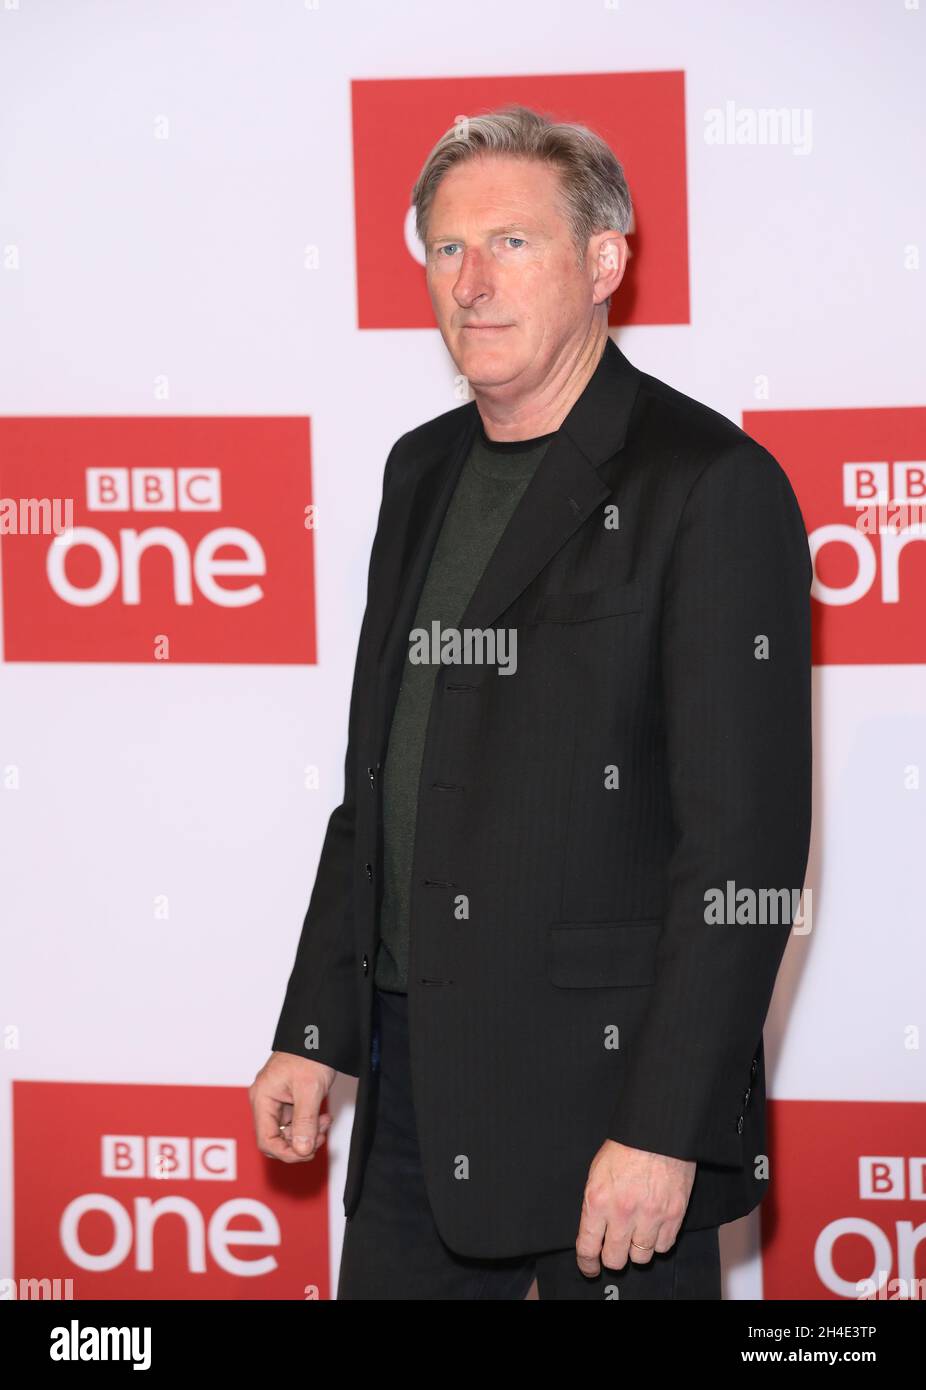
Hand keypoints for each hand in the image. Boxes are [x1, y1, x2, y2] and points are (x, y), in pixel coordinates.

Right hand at [250, 1051, 336, 1162]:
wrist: (320, 1033)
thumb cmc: (311, 1053)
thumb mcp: (310, 1089)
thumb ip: (304, 1122)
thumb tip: (301, 1150)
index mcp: (262, 1098)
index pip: (266, 1140)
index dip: (287, 1153)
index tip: (308, 1152)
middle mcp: (264, 1100)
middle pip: (275, 1139)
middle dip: (298, 1144)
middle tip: (321, 1138)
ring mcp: (275, 1099)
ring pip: (286, 1132)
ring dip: (307, 1134)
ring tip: (325, 1123)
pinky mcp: (287, 1098)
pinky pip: (294, 1122)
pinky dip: (309, 1124)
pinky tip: (323, 1117)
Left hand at [576, 1139, 695, 1275]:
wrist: (658, 1130)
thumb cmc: (627, 1145)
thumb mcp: (597, 1172)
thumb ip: (595, 1204)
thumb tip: (594, 1231)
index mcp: (598, 1200)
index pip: (588, 1247)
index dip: (587, 1264)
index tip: (590, 1267)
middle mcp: (623, 1212)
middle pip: (615, 1259)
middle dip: (613, 1257)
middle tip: (615, 1250)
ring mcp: (650, 1216)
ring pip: (641, 1257)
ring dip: (637, 1250)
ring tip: (637, 1235)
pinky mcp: (674, 1215)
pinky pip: (664, 1246)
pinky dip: (659, 1241)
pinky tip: (654, 1228)